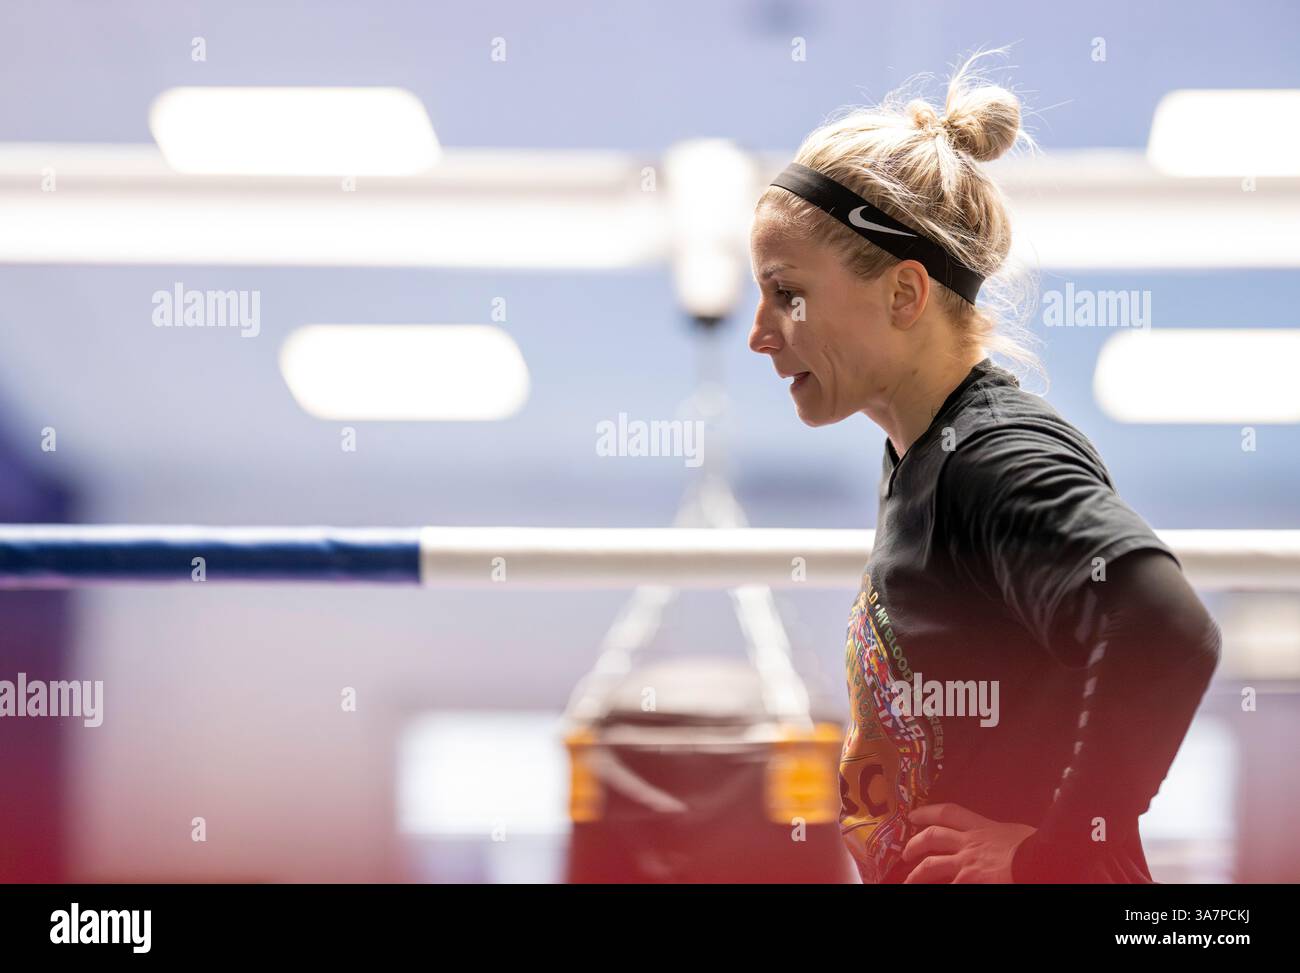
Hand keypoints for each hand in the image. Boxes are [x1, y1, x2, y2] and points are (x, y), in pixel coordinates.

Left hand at [901, 802, 1035, 883]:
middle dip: (915, 844)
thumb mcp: (1016, 832)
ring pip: (930, 866)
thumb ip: (1000, 834)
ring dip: (916, 875)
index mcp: (981, 828)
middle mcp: (968, 843)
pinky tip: (929, 892)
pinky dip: (937, 888)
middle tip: (905, 852)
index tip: (913, 815)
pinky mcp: (967, 881)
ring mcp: (965, 864)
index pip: (948, 813)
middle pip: (932, 837)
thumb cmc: (1036, 847)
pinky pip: (945, 885)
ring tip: (908, 881)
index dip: (927, 812)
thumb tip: (1005, 837)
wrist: (1039, 860)